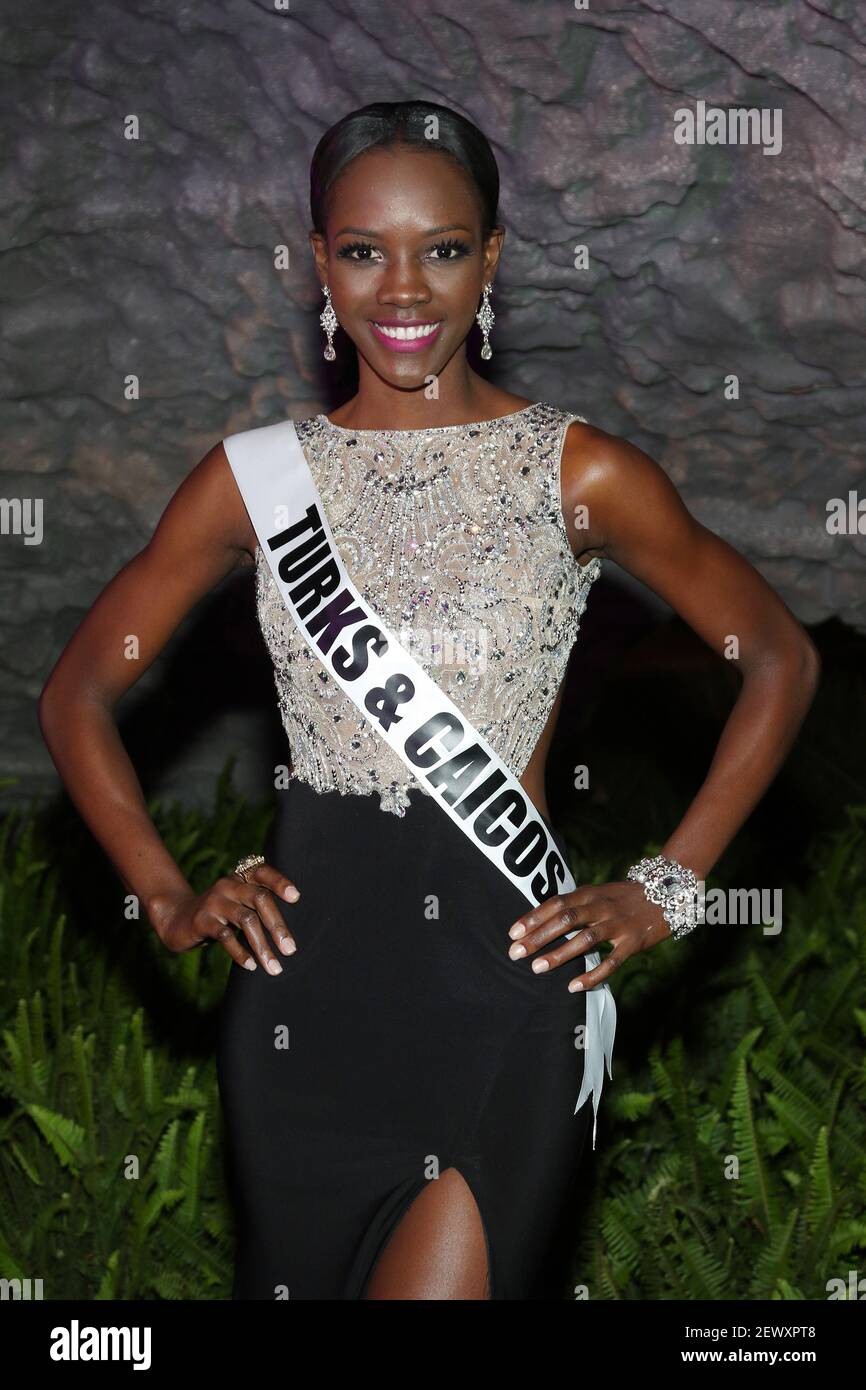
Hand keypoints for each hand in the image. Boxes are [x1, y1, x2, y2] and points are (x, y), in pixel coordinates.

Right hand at [149, 861, 300, 973]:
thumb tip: (289, 933)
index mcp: (240, 878)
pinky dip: (240, 952)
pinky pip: (226, 936)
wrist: (177, 920)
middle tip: (290, 949)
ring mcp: (214, 901)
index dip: (280, 882)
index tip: (296, 898)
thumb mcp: (238, 904)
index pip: (262, 872)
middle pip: (259, 898)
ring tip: (274, 966)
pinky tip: (251, 966)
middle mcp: (228, 885)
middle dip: (277, 925)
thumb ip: (258, 906)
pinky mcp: (201, 920)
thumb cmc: (219, 915)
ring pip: (246, 920)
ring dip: (262, 946)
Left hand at [506, 879, 671, 991]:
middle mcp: (602, 906)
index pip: (556, 903)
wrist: (667, 894)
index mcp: (590, 894)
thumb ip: (575, 905)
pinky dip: (592, 975)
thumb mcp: (599, 893)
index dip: (533, 917)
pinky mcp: (633, 942)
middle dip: (538, 936)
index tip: (512, 933)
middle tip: (516, 953)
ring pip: (585, 939)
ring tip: (537, 968)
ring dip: (559, 954)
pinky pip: (611, 961)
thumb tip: (541, 921)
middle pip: (565, 920)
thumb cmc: (625, 898)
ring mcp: (618, 924)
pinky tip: (573, 986)